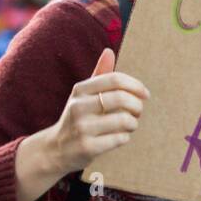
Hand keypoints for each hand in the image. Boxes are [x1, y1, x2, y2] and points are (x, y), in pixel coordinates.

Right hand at [50, 47, 149, 175]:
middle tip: (137, 112)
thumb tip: (109, 51)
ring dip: (133, 123)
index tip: (145, 94)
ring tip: (129, 125)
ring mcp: (82, 128)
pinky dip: (125, 137)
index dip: (136, 85)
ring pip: (124, 120)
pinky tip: (119, 137)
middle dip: (137, 106)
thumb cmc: (78, 118)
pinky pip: (119, 139)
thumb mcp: (83, 95)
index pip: (115, 79)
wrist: (56, 149)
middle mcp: (78, 106)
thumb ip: (99, 75)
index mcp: (80, 89)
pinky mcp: (87, 147)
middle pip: (122, 98)